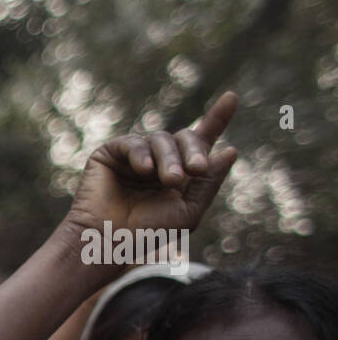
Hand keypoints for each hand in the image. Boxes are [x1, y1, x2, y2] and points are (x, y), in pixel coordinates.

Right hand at [66, 91, 237, 245]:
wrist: (109, 242)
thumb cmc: (147, 234)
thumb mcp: (189, 211)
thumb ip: (209, 182)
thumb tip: (229, 150)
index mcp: (179, 174)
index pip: (200, 142)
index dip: (217, 119)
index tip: (232, 97)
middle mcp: (157, 161)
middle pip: (184, 138)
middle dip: (194, 151)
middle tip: (196, 170)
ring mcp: (133, 156)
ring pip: (161, 139)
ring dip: (170, 159)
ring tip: (170, 181)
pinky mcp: (110, 154)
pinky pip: (132, 143)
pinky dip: (142, 154)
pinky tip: (145, 170)